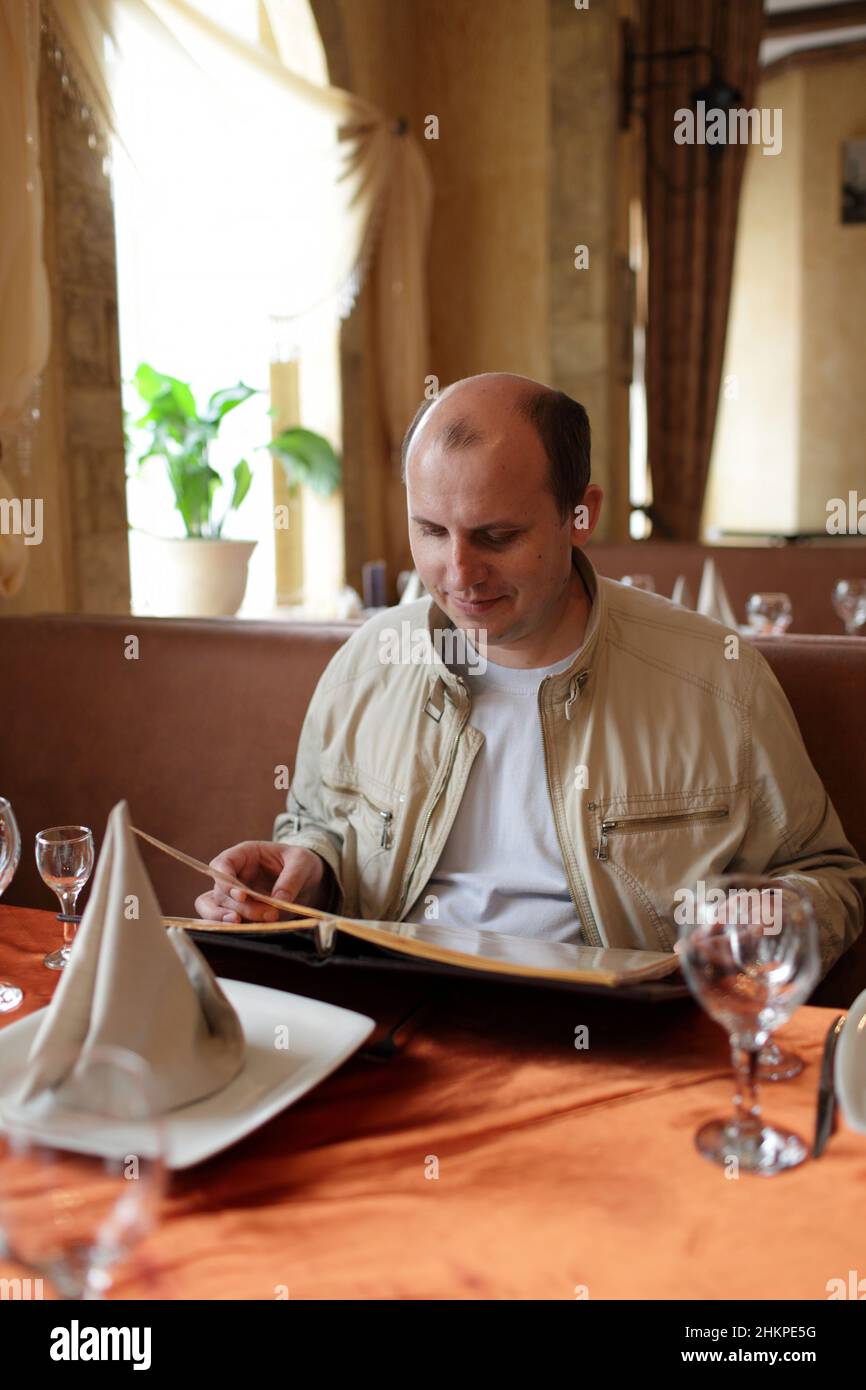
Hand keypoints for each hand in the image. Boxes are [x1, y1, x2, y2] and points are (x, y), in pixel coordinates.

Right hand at [194, 841, 330, 923]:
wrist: (309, 881)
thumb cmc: (302, 863)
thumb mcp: (302, 862)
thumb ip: (291, 878)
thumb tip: (278, 901)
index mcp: (244, 855)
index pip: (221, 865)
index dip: (225, 881)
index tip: (242, 895)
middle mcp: (234, 876)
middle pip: (220, 893)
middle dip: (241, 907)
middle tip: (269, 914)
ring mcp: (235, 897)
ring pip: (216, 910)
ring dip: (232, 921)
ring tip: (253, 926)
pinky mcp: (242, 914)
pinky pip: (226, 924)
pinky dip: (235, 930)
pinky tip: (250, 933)